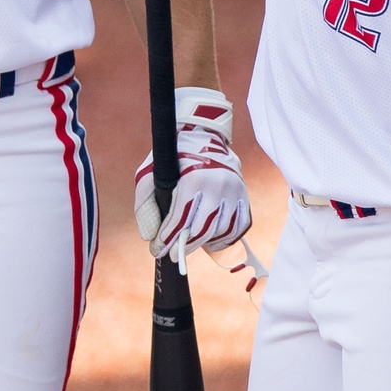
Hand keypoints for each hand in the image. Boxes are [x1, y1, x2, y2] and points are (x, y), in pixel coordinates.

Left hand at [133, 87, 251, 266]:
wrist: (206, 136)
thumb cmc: (175, 155)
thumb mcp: (151, 170)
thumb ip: (145, 202)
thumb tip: (149, 235)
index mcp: (195, 179)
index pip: (180, 221)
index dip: (167, 239)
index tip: (157, 249)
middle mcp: (219, 186)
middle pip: (201, 231)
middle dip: (183, 246)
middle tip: (171, 255)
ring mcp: (236, 192)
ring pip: (220, 232)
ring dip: (204, 244)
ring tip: (190, 245)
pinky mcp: (245, 196)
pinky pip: (238, 228)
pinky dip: (225, 238)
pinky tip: (211, 240)